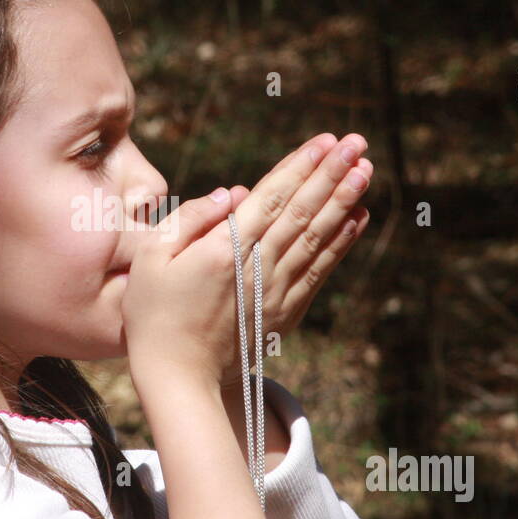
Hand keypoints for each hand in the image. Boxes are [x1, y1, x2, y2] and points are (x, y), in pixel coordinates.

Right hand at [123, 133, 371, 387]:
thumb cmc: (154, 314)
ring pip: (316, 238)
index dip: (300, 167)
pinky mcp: (285, 311)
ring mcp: (275, 290)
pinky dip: (342, 243)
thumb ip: (189, 219)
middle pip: (300, 211)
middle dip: (331, 174)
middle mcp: (256, 267)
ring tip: (366, 171)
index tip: (325, 141)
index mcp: (222, 249)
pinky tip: (358, 218)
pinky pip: (320, 270)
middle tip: (357, 143)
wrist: (178, 377)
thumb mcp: (151, 259)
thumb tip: (235, 192)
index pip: (270, 197)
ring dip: (343, 202)